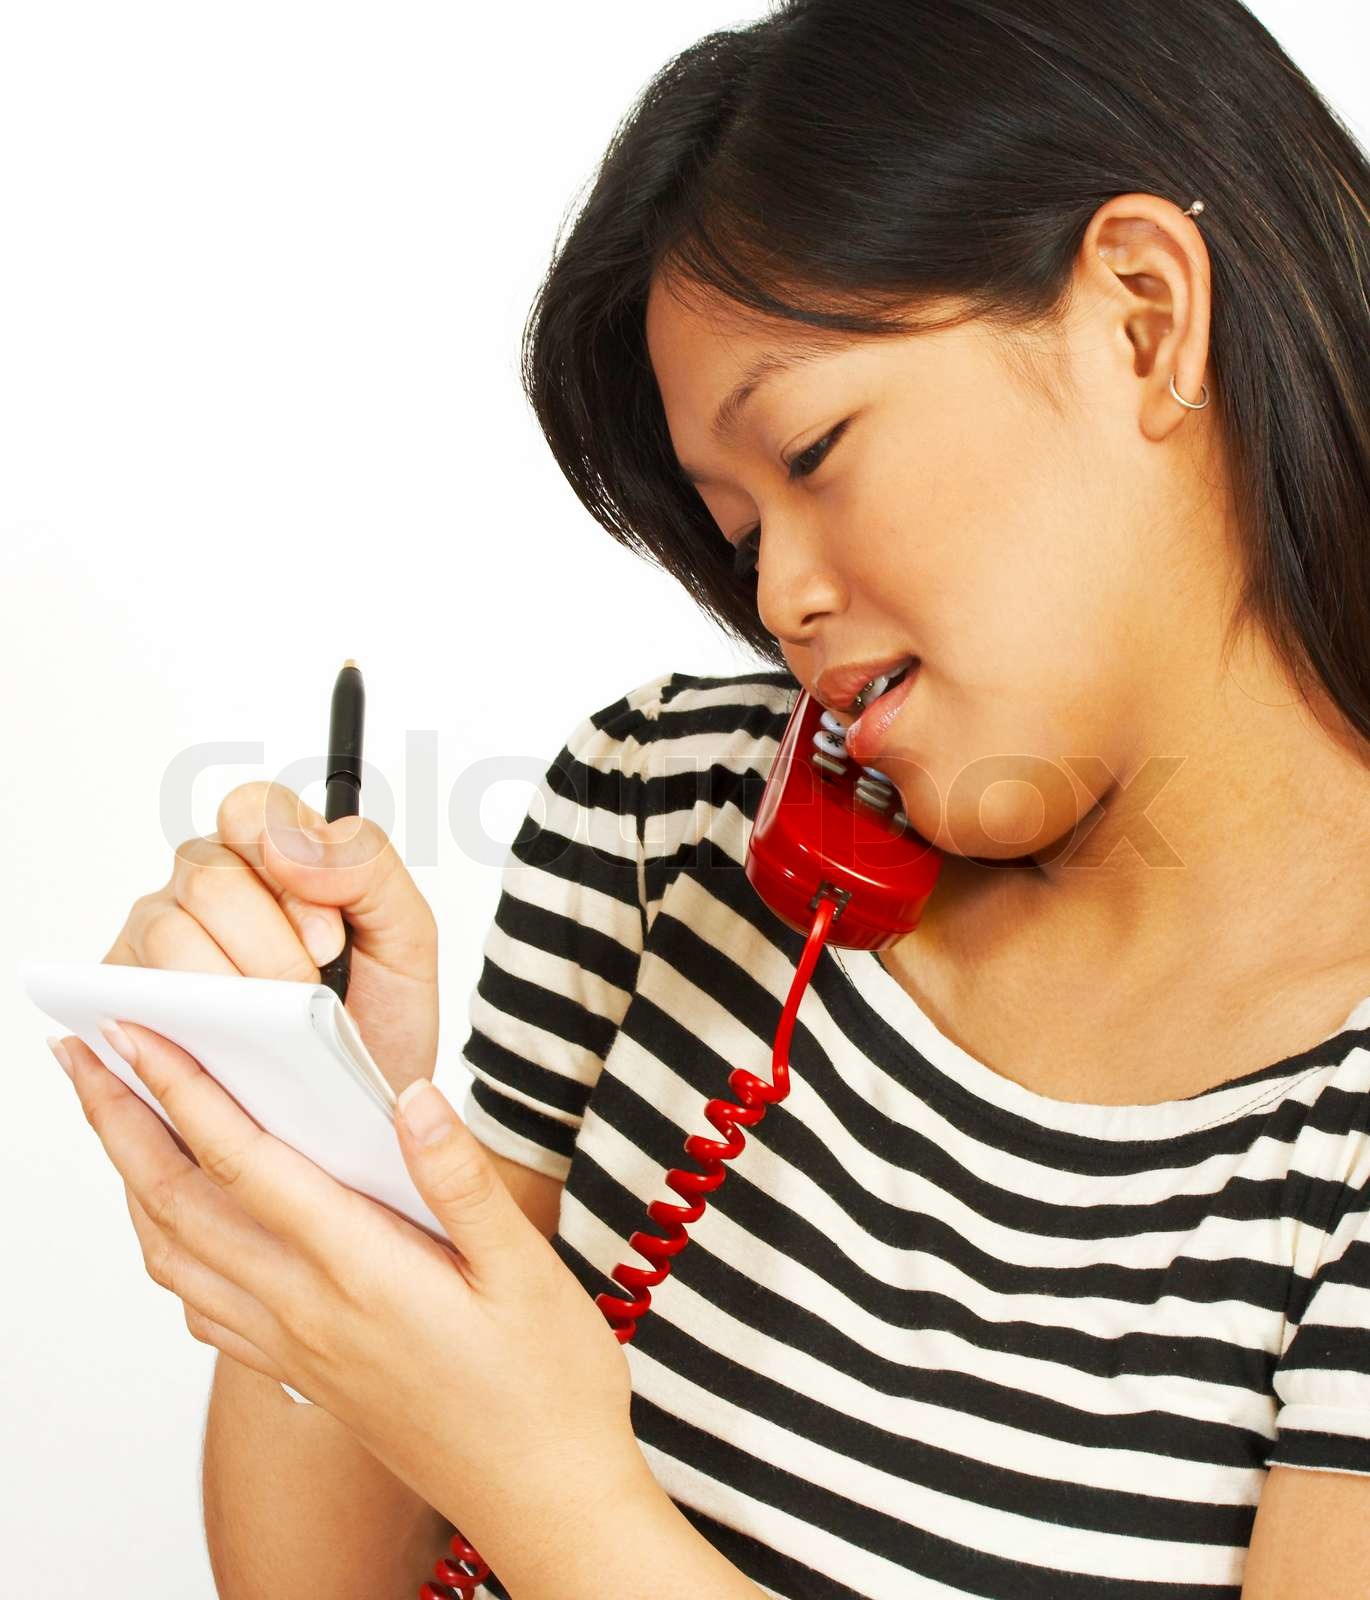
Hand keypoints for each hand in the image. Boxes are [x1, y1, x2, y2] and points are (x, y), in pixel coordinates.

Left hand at [50, 1019, 646, 1551]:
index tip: (139, 1033)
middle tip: (83, 1059)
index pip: (245, 1164)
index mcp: (361, 1272)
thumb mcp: (529, 1272)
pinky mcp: (302, 1373)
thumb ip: (461, 1180)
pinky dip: (166, 1252)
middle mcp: (306, 1312)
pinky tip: (178, 1227)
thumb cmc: (547, 1385)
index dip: (184, 1091)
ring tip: (117, 1123)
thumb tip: (411, 1096)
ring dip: (131, 1183)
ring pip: (176, 1258)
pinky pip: (202, 1308)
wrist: (544, 1500)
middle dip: (122, 1123)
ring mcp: (295, 1349)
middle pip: (180, 1204)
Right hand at [103, 780, 438, 1096]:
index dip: (289, 872)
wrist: (356, 1103)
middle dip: (272, 948)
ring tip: (275, 1025)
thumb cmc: (377, 1017)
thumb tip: (291, 843)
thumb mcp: (406, 937)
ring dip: (232, 989)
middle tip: (311, 991)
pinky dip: (188, 1020)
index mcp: (275, 851)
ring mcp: (162, 930)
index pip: (252, 810)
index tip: (328, 939)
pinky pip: (133, 989)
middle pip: (210, 876)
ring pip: (170, 933)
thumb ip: (367, 866)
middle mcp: (210, 880)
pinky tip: (230, 1041)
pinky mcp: (127, 987)